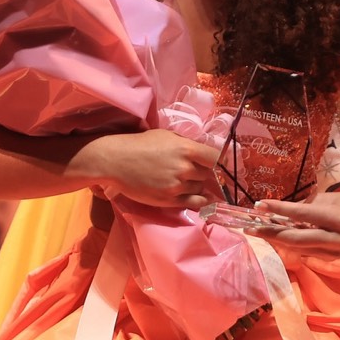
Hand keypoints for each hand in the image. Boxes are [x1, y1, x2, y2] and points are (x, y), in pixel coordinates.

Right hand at [94, 128, 221, 210]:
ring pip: (200, 188)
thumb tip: (204, 153)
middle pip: (209, 174)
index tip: (223, 164)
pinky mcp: (169, 200)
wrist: (116, 161)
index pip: (216, 158)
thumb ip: (187, 144)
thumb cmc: (140, 144)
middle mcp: (185, 168)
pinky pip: (194, 203)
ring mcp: (177, 186)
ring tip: (185, 180)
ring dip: (197, 185)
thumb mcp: (167, 136)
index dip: (222, 161)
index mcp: (186, 149)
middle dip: (205, 173)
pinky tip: (198, 197)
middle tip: (197, 171)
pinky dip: (198, 200)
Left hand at [245, 187, 339, 258]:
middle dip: (271, 234)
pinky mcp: (334, 259)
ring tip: (260, 232)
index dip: (278, 210)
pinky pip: (308, 253)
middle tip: (250, 228)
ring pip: (299, 248)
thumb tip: (283, 212)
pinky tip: (280, 239)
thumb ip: (308, 206)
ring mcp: (335, 252)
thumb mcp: (331, 198)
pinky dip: (293, 246)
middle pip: (296, 239)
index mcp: (336, 218)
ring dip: (278, 240)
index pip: (301, 214)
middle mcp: (335, 238)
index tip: (258, 205)